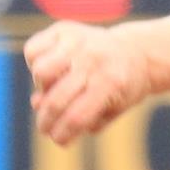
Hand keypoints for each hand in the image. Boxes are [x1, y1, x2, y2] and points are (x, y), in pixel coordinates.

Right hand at [24, 20, 153, 145]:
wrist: (136, 51)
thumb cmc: (122, 86)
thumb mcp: (113, 109)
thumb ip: (81, 118)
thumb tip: (37, 105)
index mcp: (111, 84)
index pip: (77, 117)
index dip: (62, 134)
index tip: (56, 140)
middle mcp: (93, 60)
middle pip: (56, 99)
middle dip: (46, 121)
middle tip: (45, 127)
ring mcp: (77, 42)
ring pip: (40, 72)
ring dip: (42, 88)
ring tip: (53, 90)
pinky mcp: (63, 29)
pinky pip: (33, 51)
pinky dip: (35, 64)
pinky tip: (51, 69)